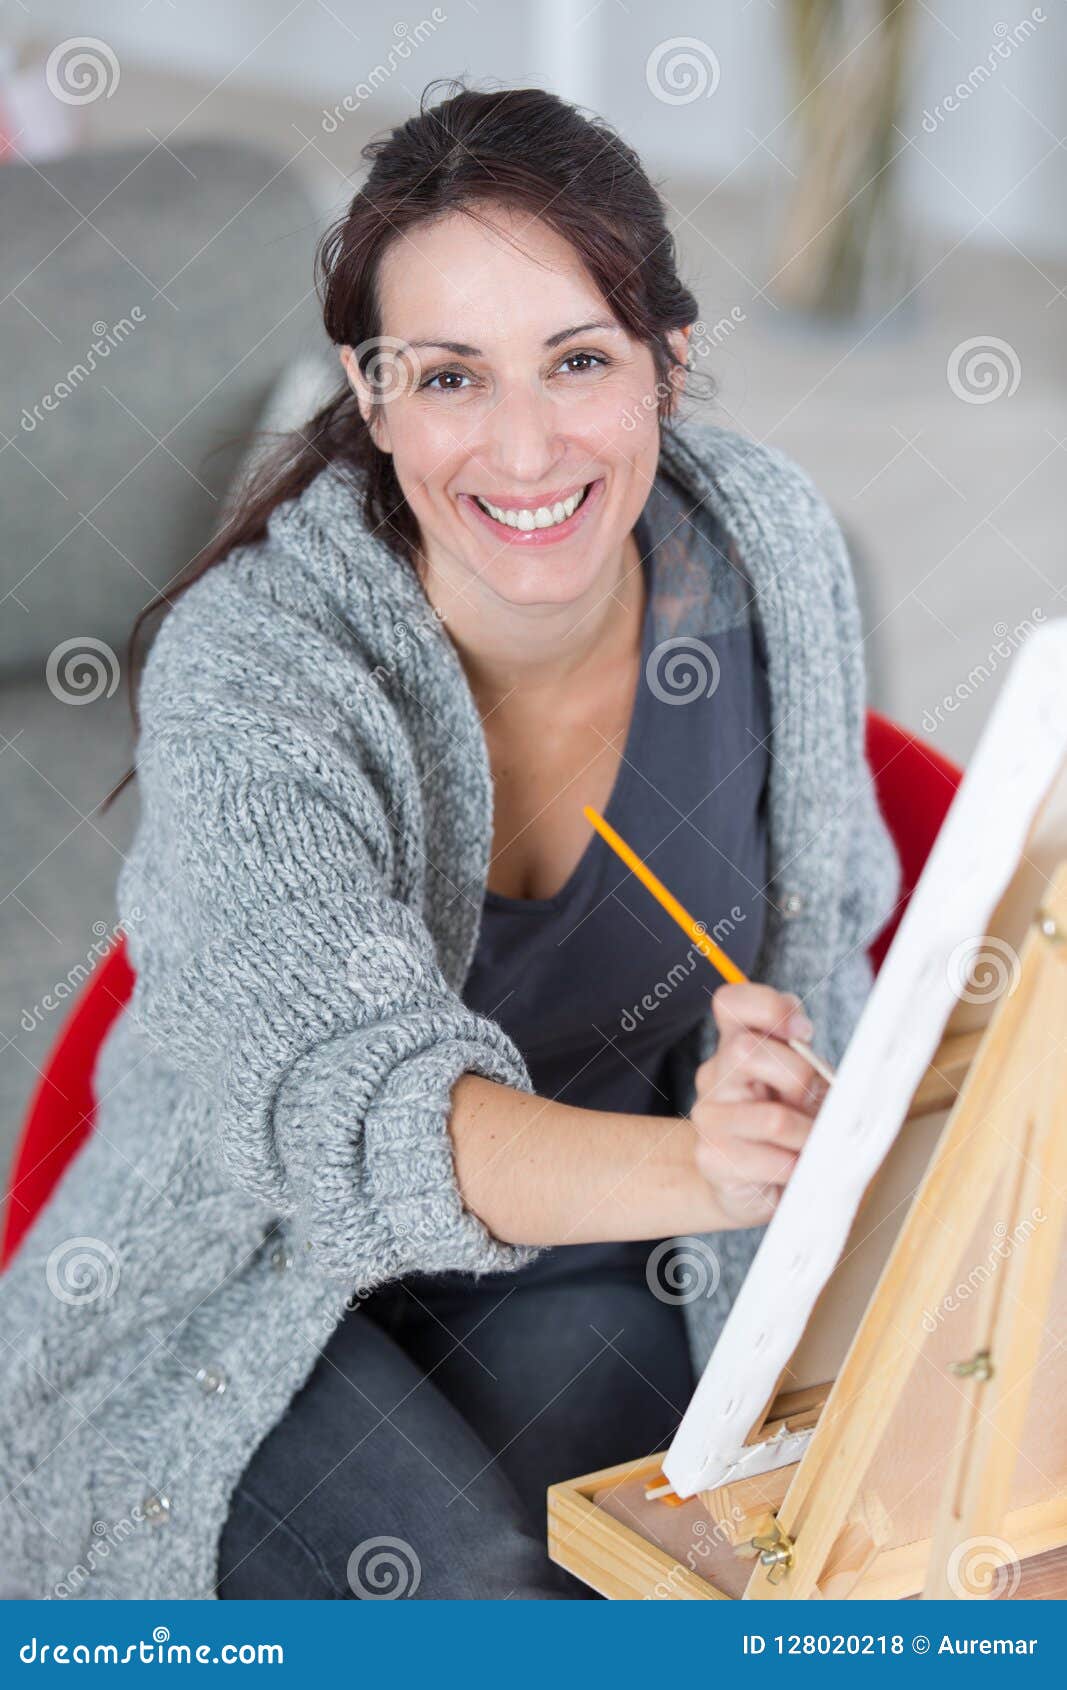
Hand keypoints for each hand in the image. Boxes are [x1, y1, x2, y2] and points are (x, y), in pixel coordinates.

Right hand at [690, 982, 829, 1227]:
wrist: (754, 1186)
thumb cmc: (789, 1128)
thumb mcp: (806, 1085)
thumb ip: (811, 1061)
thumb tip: (842, 1058)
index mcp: (736, 1045)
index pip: (730, 1002)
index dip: (767, 1007)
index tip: (802, 1031)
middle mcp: (715, 1075)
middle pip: (745, 1050)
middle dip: (797, 1077)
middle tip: (809, 1101)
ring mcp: (708, 1117)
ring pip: (772, 1118)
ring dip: (807, 1135)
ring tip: (809, 1144)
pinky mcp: (712, 1158)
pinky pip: (773, 1161)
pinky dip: (797, 1168)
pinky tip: (793, 1170)